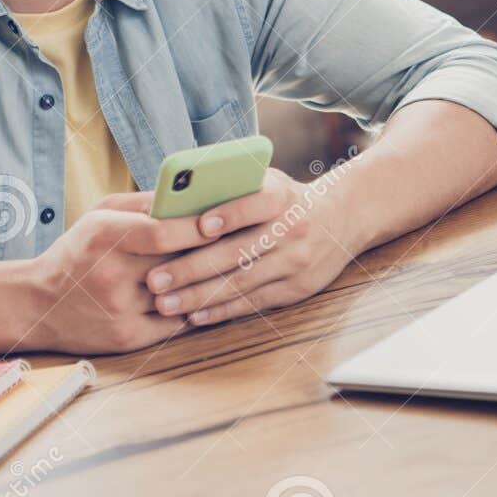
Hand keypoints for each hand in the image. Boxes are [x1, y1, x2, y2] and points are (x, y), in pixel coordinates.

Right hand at [26, 191, 216, 353]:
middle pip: (178, 263)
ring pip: (183, 295)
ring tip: (230, 270)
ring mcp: (120, 309)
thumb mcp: (98, 215)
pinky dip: (195, 311)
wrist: (37, 304)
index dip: (199, 227)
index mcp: (104, 235)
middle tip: (241, 242)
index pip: (163, 231)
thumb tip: (190, 195)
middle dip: (212, 253)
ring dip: (207, 284)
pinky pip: (177, 324)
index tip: (224, 221)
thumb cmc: (76, 252)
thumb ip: (141, 202)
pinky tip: (206, 299)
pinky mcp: (126, 338)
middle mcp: (112, 273)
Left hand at [141, 167, 364, 327]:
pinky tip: (193, 315)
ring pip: (242, 282)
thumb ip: (228, 188)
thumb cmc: (285, 198)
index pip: (254, 204)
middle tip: (155, 280)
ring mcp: (295, 262)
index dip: (228, 215)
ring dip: (199, 296)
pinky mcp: (296, 288)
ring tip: (165, 304)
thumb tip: (169, 202)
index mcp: (281, 196)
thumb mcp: (266, 181)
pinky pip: (253, 302)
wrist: (341, 218)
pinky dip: (221, 310)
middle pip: (238, 252)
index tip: (198, 227)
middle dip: (192, 268)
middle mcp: (291, 229)